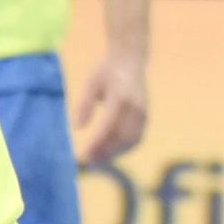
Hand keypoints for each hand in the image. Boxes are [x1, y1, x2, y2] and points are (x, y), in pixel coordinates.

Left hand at [72, 50, 148, 166]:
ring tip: (97, 160)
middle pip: (122, 137)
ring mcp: (143, 113)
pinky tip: (110, 153)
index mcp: (121, 97)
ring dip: (115, 153)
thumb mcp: (91, 83)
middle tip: (88, 162)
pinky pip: (136, 139)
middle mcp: (136, 107)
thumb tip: (78, 127)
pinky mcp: (146, 118)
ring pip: (131, 141)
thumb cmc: (107, 73)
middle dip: (105, 152)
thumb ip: (84, 103)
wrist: (131, 61)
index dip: (98, 142)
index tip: (84, 154)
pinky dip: (124, 149)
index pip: (109, 126)